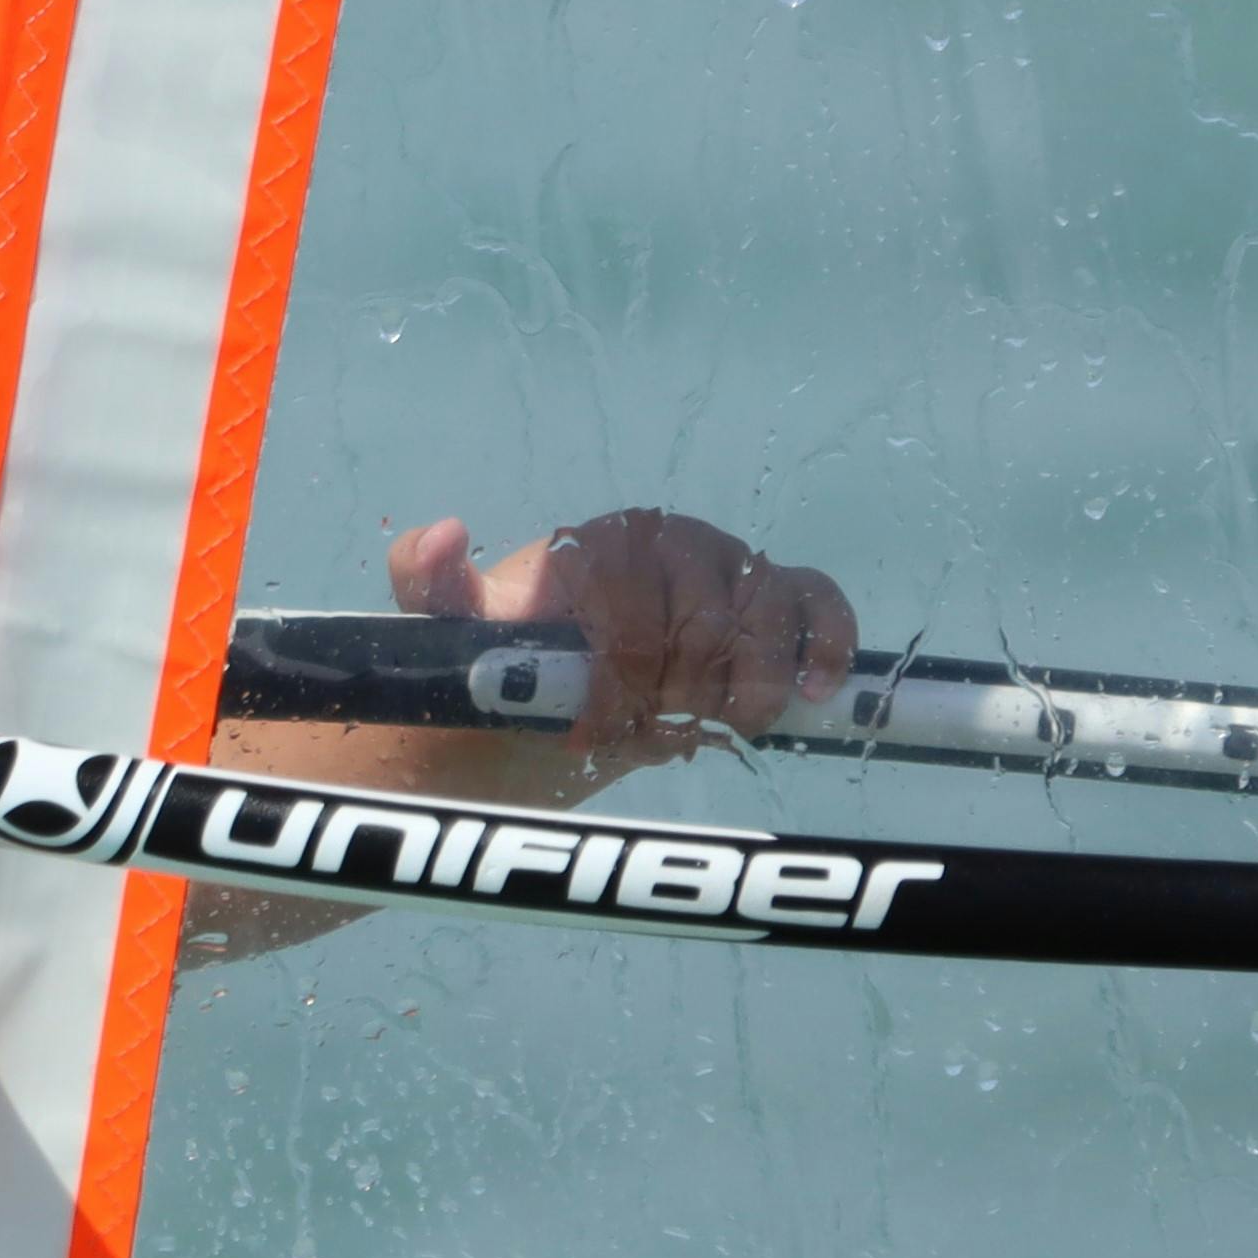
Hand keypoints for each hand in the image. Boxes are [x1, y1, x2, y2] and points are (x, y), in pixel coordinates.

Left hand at [388, 509, 857, 767]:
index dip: (621, 672)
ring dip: (754, 675)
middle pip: (708, 613)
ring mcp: (726, 575)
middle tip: (655, 724)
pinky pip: (816, 604)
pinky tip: (814, 690)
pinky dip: (826, 641)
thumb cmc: (507, 665)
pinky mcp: (769, 609)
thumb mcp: (456, 633)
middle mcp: (672, 547)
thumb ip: (432, 585)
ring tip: (725, 716)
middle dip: (684, 683)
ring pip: (769, 610)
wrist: (554, 705)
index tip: (596, 722)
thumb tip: (441, 532)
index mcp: (602, 544)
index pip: (634, 600)